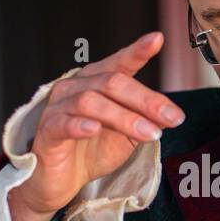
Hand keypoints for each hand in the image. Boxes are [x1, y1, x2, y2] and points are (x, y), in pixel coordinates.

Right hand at [8, 31, 184, 220]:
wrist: (62, 181)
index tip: (156, 40)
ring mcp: (58, 107)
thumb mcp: (127, 135)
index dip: (136, 51)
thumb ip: (145, 120)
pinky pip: (62, 123)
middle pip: (112, 82)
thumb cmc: (91, 151)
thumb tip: (171, 114)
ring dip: (124, 117)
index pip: (118, 63)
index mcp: (96, 82)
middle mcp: (75, 87)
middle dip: (146, 100)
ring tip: (150, 133)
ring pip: (91, 101)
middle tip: (173, 117)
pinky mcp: (46, 132)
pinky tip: (95, 128)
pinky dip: (80, 125)